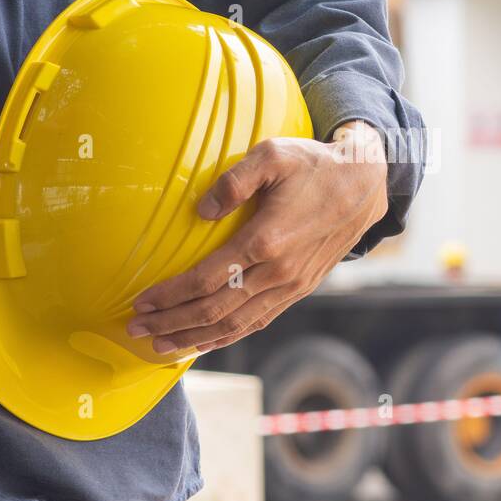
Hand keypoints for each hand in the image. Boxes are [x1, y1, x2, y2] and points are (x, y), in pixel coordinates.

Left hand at [126, 120, 388, 355]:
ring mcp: (290, 286)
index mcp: (266, 240)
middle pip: (214, 311)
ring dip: (194, 339)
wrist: (364, 185)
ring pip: (235, 325)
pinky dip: (226, 337)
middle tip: (135, 329)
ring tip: (161, 346)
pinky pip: (257, 323)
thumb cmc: (314, 165)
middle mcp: (278, 272)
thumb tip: (202, 211)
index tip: (140, 301)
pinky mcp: (298, 290)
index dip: (170, 295)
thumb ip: (233, 180)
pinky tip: (204, 342)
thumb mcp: (273, 154)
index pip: (206, 280)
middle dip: (171, 324)